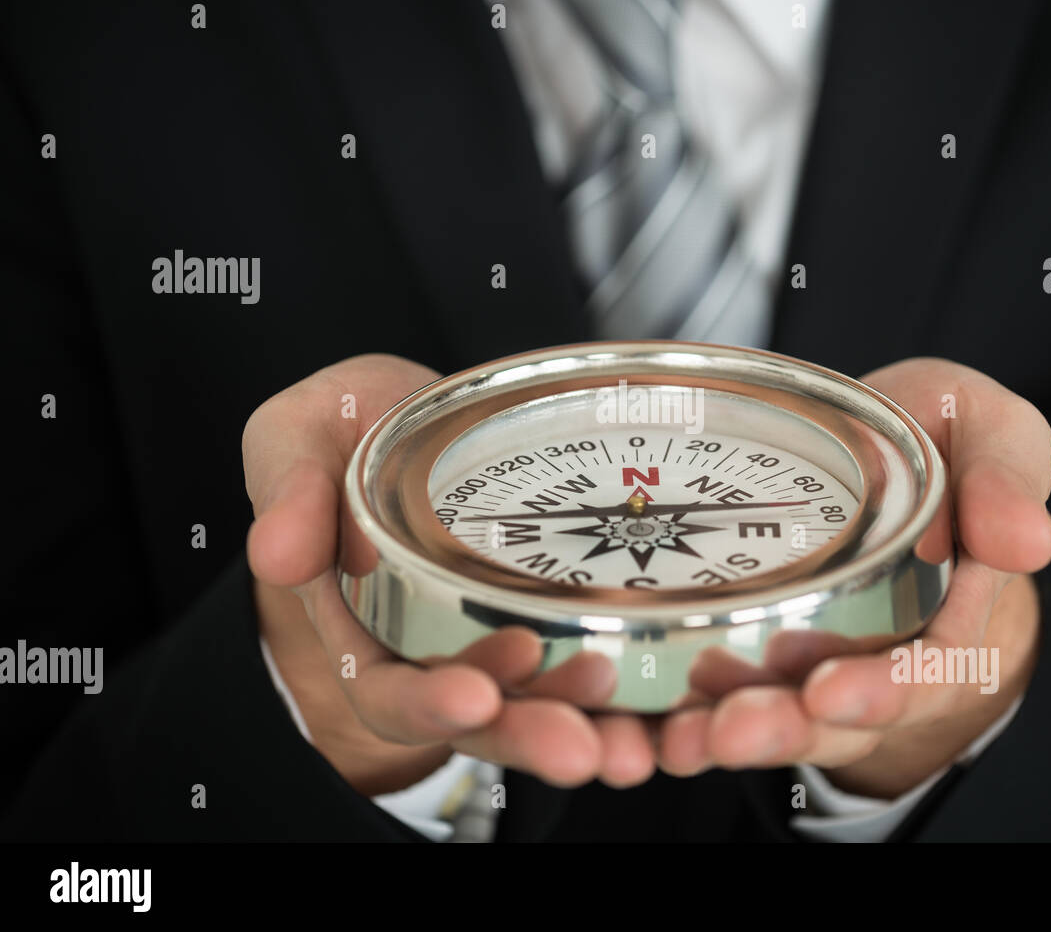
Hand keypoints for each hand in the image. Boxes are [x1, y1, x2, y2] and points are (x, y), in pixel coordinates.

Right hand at [244, 354, 658, 793]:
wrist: (404, 415)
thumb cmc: (345, 426)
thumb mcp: (299, 436)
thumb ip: (290, 487)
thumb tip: (279, 553)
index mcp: (357, 619)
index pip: (384, 685)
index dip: (425, 701)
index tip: (473, 697)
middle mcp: (428, 645)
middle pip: (475, 715)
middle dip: (526, 733)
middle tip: (581, 746)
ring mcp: (490, 633)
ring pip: (535, 701)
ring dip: (583, 724)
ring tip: (630, 741)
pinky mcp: (543, 610)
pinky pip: (580, 657)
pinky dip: (619, 685)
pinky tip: (660, 696)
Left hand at [655, 358, 1050, 798]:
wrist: (883, 447)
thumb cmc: (941, 438)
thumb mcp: (988, 432)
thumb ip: (1005, 476)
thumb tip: (1027, 541)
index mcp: (955, 609)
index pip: (929, 667)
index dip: (882, 687)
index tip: (829, 691)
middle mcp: (886, 655)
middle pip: (842, 714)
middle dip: (788, 726)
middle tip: (732, 730)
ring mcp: (822, 659)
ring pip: (782, 717)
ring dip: (731, 730)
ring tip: (683, 737)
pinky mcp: (764, 652)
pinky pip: (731, 694)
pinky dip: (690, 711)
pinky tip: (650, 718)